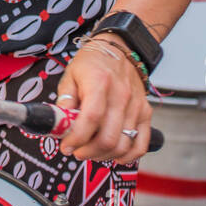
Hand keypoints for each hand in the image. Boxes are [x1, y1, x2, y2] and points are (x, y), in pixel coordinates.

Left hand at [56, 36, 151, 164]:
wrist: (119, 48)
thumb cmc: (92, 63)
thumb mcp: (70, 75)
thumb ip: (65, 100)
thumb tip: (59, 125)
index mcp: (99, 83)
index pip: (91, 118)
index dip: (77, 138)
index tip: (66, 146)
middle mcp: (121, 96)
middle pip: (108, 138)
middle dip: (88, 152)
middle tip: (76, 151)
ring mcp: (136, 106)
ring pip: (123, 145)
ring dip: (104, 156)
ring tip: (91, 151)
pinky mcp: (145, 112)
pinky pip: (141, 144)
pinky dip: (128, 156)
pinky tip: (114, 155)